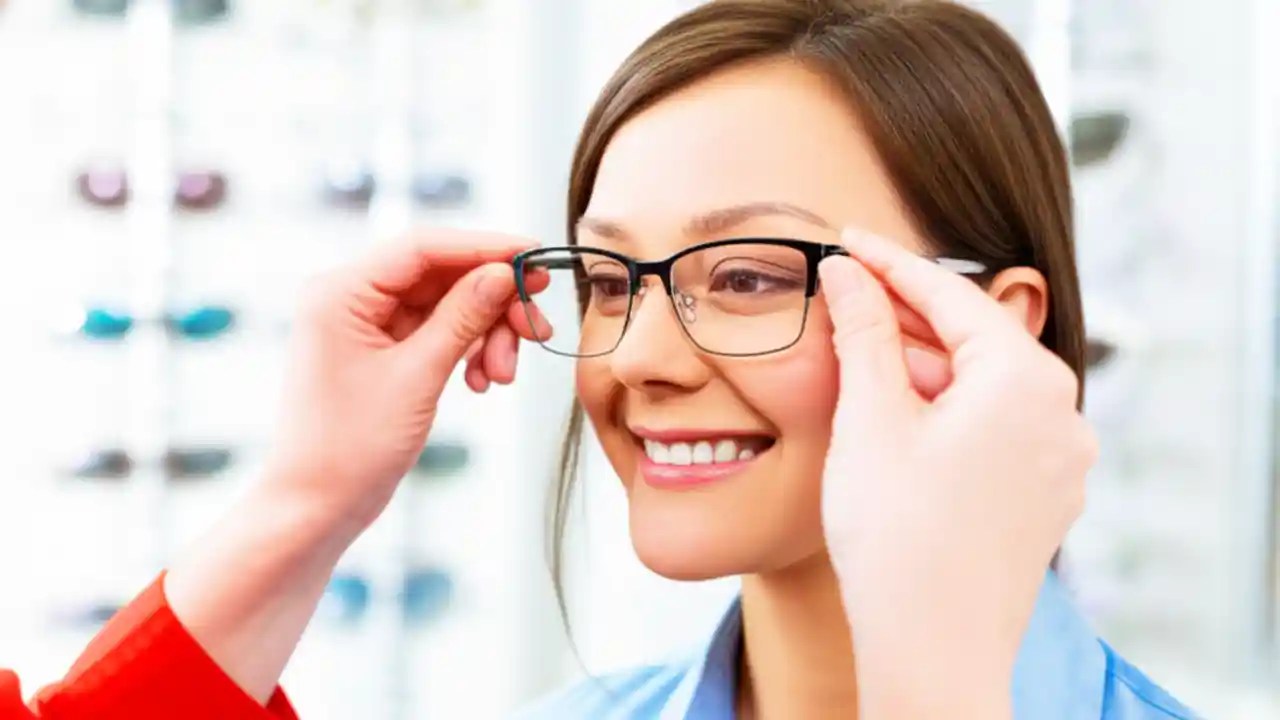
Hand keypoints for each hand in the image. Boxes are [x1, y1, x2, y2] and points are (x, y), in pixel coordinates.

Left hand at [264, 229, 547, 536]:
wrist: (316, 507)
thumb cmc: (349, 448)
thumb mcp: (417, 376)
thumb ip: (463, 317)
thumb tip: (504, 273)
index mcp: (341, 291)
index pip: (424, 246)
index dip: (485, 247)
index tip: (535, 257)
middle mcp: (350, 297)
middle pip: (441, 274)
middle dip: (493, 301)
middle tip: (536, 329)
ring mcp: (365, 323)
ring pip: (446, 304)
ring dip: (486, 332)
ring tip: (503, 375)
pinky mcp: (381, 349)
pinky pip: (437, 331)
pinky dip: (468, 349)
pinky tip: (482, 381)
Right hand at [817, 228, 1096, 717]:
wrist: (932, 649)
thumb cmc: (897, 537)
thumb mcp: (870, 418)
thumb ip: (864, 331)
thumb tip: (847, 272)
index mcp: (1027, 379)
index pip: (950, 295)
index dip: (889, 264)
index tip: (847, 241)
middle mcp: (1064, 412)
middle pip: (972, 340)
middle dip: (906, 321)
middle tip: (845, 303)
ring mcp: (1063, 458)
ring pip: (984, 386)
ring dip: (925, 371)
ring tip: (862, 371)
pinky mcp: (1048, 494)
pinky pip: (998, 428)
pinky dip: (950, 414)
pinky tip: (900, 423)